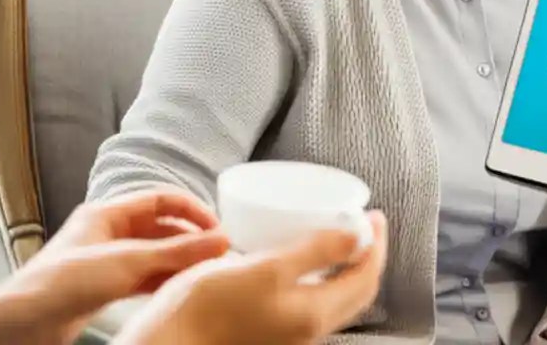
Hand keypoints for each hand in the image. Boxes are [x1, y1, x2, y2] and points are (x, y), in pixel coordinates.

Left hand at [0, 189, 229, 342]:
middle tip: (219, 255)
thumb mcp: (126, 262)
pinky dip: (164, 281)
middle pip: (159, 227)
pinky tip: (182, 289)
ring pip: (153, 255)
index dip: (191, 210)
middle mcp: (107, 233)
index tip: (218, 228)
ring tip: (208, 274)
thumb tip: (219, 240)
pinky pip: (143, 278)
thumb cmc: (63, 283)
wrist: (25, 322)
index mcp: (107, 213)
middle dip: (189, 238)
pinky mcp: (104, 288)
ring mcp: (106, 261)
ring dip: (179, 262)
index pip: (159, 199)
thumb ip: (175, 252)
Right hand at [116, 211, 388, 344]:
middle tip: (363, 223)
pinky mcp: (270, 331)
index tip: (375, 215)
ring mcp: (290, 334)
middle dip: (366, 256)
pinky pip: (312, 302)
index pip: (365, 277)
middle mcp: (308, 330)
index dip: (375, 244)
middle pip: (356, 292)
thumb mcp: (264, 268)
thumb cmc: (209, 306)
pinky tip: (301, 263)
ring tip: (338, 237)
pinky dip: (321, 279)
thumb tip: (357, 234)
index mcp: (314, 314)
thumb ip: (313, 252)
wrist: (170, 343)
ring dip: (345, 268)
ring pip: (335, 299)